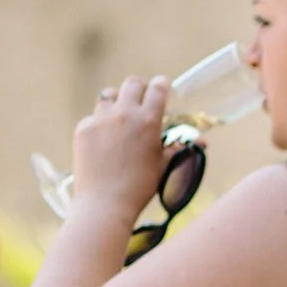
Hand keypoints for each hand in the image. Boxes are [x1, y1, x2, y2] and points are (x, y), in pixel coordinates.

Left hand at [71, 75, 171, 219]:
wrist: (105, 203)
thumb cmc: (140, 187)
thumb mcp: (164, 165)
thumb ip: (180, 148)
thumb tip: (202, 142)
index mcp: (149, 121)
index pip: (157, 88)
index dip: (161, 85)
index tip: (162, 88)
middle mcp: (125, 114)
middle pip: (132, 83)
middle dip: (139, 89)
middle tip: (140, 101)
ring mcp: (101, 120)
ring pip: (109, 96)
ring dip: (117, 102)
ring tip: (119, 118)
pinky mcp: (84, 129)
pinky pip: (93, 117)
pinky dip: (100, 124)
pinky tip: (103, 142)